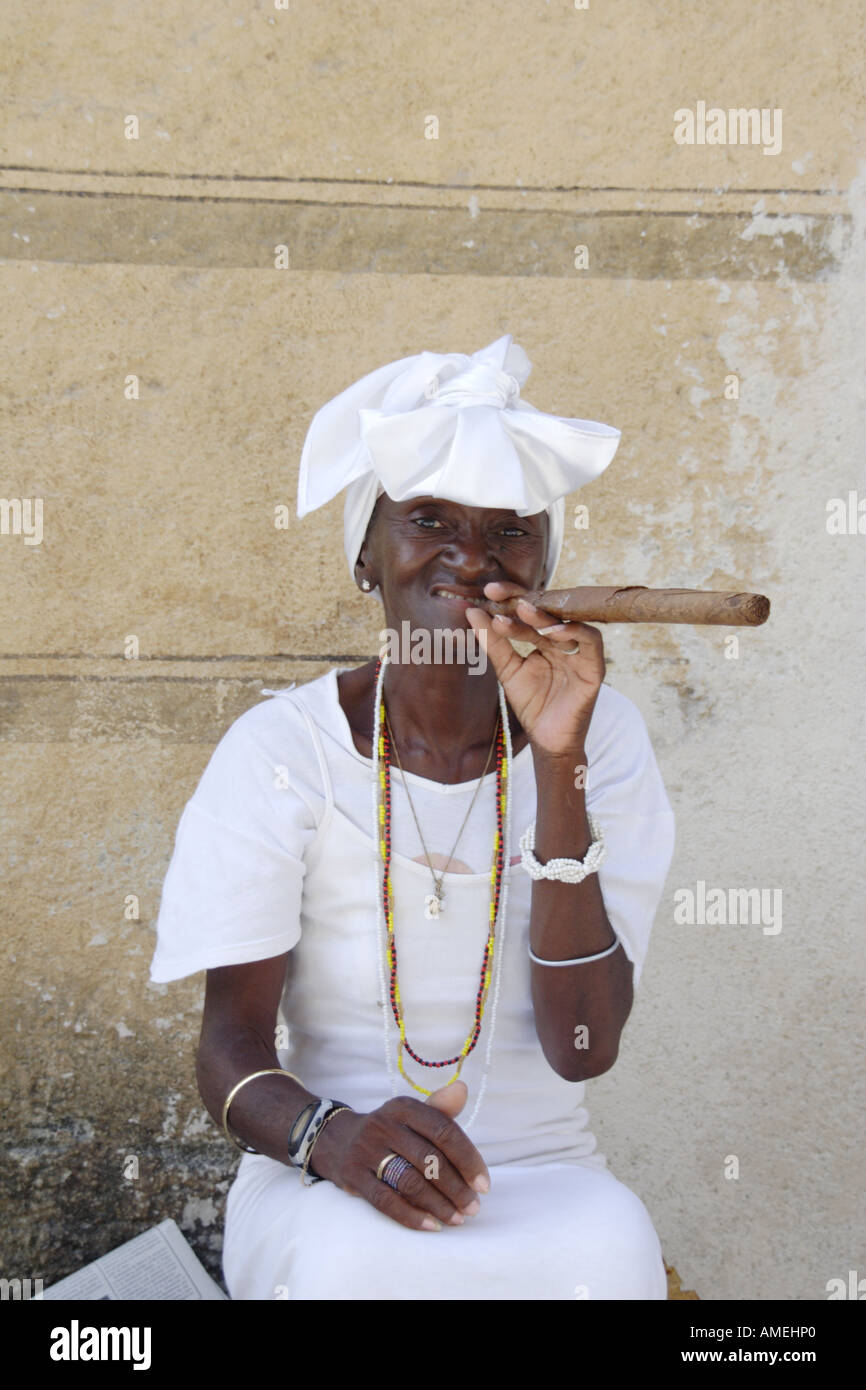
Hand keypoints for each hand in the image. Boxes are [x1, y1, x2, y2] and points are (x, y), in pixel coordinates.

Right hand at [309, 1080, 489, 1230]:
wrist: (336, 1140)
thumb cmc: (389, 1131)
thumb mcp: (410, 1115)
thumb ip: (440, 1109)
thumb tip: (462, 1089)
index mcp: (404, 1107)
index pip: (444, 1131)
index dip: (467, 1159)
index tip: (484, 1185)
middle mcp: (384, 1124)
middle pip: (429, 1159)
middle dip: (456, 1188)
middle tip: (473, 1207)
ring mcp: (366, 1150)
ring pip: (409, 1182)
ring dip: (438, 1205)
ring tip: (457, 1219)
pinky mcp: (353, 1175)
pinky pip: (385, 1201)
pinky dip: (411, 1216)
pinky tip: (432, 1226)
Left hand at [466, 580, 605, 758]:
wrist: (548, 740)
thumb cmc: (533, 705)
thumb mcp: (508, 670)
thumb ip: (493, 642)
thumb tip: (472, 612)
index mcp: (544, 639)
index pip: (529, 611)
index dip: (510, 598)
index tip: (487, 592)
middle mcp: (563, 641)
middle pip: (547, 611)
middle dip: (524, 600)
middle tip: (498, 594)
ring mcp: (580, 652)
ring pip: (567, 622)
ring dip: (546, 615)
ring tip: (523, 610)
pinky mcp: (594, 666)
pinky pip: (591, 641)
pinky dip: (574, 632)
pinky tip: (552, 631)